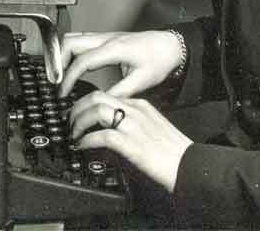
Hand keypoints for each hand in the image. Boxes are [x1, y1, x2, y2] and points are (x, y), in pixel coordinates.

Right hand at [59, 30, 182, 97]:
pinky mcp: (106, 37)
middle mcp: (107, 39)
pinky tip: (72, 64)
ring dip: (63, 54)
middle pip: (70, 42)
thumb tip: (100, 103)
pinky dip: (71, 50)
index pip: (82, 61)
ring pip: (74, 37)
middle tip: (56, 81)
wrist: (170, 45)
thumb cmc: (159, 60)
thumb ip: (119, 93)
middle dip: (58, 61)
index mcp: (114, 49)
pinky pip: (81, 38)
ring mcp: (105, 36)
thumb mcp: (141, 81)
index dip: (68, 78)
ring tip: (61, 74)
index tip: (63, 92)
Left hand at [68, 90, 191, 192]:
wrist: (189, 165)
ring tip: (74, 133)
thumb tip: (107, 132)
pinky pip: (101, 135)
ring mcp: (133, 125)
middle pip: (97, 97)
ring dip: (79, 122)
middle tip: (70, 121)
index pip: (107, 94)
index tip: (79, 113)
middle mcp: (135, 111)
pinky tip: (83, 146)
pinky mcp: (131, 143)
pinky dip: (87, 139)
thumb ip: (131, 125)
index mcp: (140, 105)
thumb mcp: (151, 129)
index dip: (87, 103)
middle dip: (77, 108)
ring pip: (96, 110)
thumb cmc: (172, 152)